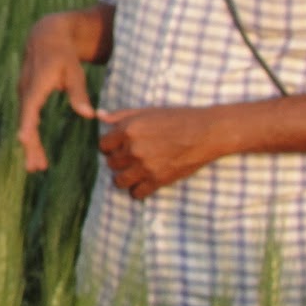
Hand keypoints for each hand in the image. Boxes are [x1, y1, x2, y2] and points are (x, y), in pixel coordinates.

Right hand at [17, 13, 97, 171]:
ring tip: (37, 167)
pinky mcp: (27, 97)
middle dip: (30, 145)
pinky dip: (31, 135)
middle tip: (35, 168)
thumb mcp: (74, 71)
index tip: (23, 140)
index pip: (30, 107)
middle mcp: (25, 91)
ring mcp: (24, 94)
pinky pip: (27, 120)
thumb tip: (88, 115)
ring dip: (30, 145)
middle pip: (26, 122)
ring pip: (25, 123)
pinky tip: (36, 152)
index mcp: (36, 84)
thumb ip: (79, 93)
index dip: (27, 124)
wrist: (45, 38)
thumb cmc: (63, 55)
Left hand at [96, 106, 222, 198]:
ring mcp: (145, 166)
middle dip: (117, 161)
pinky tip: (144, 183)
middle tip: (128, 159)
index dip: (110, 146)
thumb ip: (121, 115)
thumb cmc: (177, 118)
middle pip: (111, 163)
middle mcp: (133, 149)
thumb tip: (99, 115)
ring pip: (119, 181)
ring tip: (132, 173)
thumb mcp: (147, 111)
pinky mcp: (158, 180)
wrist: (206, 132)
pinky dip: (138, 191)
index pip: (103, 145)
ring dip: (123, 178)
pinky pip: (137, 193)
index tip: (118, 147)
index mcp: (128, 130)